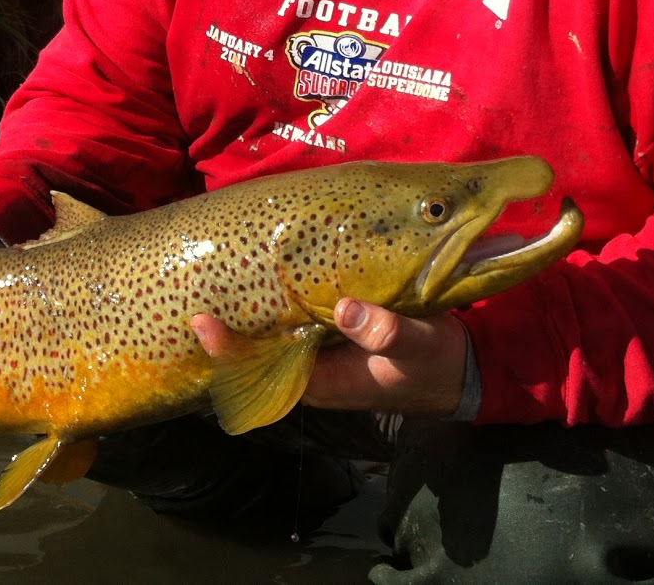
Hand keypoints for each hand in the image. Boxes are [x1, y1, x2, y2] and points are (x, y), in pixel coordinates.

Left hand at [189, 297, 468, 417]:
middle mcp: (313, 369)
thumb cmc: (433, 363)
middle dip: (227, 323)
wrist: (458, 369)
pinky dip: (276, 297)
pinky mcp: (331, 331)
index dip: (227, 350)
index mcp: (324, 383)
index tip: (201, 320)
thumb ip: (383, 333)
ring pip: (272, 333)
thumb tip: (346, 311)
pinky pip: (292, 318)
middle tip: (196, 285)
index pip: (260, 371)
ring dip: (247, 308)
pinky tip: (264, 270)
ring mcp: (320, 351)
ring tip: (216, 275)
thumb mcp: (415, 346)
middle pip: (256, 352)